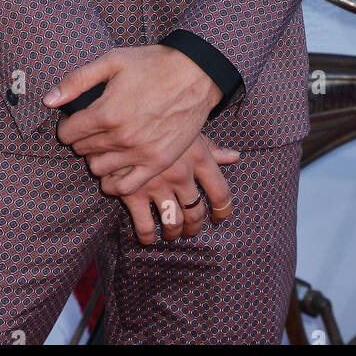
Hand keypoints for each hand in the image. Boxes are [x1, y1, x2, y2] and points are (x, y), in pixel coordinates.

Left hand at [44, 45, 222, 195]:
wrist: (195, 74)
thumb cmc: (152, 64)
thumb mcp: (112, 61)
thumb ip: (77, 81)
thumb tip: (49, 100)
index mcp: (106, 112)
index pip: (68, 133)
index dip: (67, 126)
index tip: (75, 120)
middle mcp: (121, 137)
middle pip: (82, 151)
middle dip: (82, 140)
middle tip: (92, 129)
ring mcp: (140, 153)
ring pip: (99, 169)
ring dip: (96, 158)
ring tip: (105, 145)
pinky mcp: (158, 163)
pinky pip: (126, 187)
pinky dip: (114, 184)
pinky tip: (114, 171)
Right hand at [118, 134, 239, 244]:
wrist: (120, 118)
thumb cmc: (158, 122)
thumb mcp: (187, 129)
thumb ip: (211, 148)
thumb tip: (235, 156)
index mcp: (198, 156)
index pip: (220, 192)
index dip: (223, 210)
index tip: (219, 217)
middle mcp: (181, 173)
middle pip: (196, 212)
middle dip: (194, 227)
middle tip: (190, 230)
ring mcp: (157, 184)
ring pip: (174, 223)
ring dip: (174, 233)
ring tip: (172, 233)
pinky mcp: (133, 192)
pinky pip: (145, 226)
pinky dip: (148, 237)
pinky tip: (148, 238)